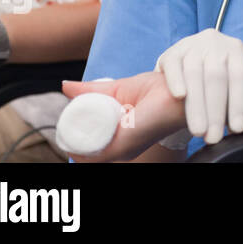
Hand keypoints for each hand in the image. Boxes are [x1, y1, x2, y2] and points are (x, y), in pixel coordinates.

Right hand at [60, 72, 183, 161]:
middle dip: (69, 139)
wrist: (178, 89)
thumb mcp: (116, 90)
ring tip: (67, 126)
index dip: (72, 134)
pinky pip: (94, 157)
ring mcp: (122, 149)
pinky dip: (80, 151)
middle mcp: (121, 148)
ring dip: (72, 143)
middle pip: (84, 151)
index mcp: (120, 139)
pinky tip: (71, 141)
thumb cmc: (156, 91)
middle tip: (63, 123)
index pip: (88, 144)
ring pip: (86, 155)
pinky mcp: (123, 145)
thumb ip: (93, 90)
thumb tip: (65, 86)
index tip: (64, 122)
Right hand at [153, 28, 242, 144]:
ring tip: (199, 130)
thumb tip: (239, 127)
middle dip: (216, 111)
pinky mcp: (172, 51)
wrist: (190, 63)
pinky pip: (173, 65)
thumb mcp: (229, 81)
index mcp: (236, 49)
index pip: (241, 76)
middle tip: (214, 137)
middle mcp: (216, 43)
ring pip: (194, 74)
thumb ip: (234, 96)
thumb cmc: (216, 81)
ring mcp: (193, 44)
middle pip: (217, 77)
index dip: (240, 103)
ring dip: (197, 105)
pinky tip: (180, 97)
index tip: (238, 129)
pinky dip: (176, 81)